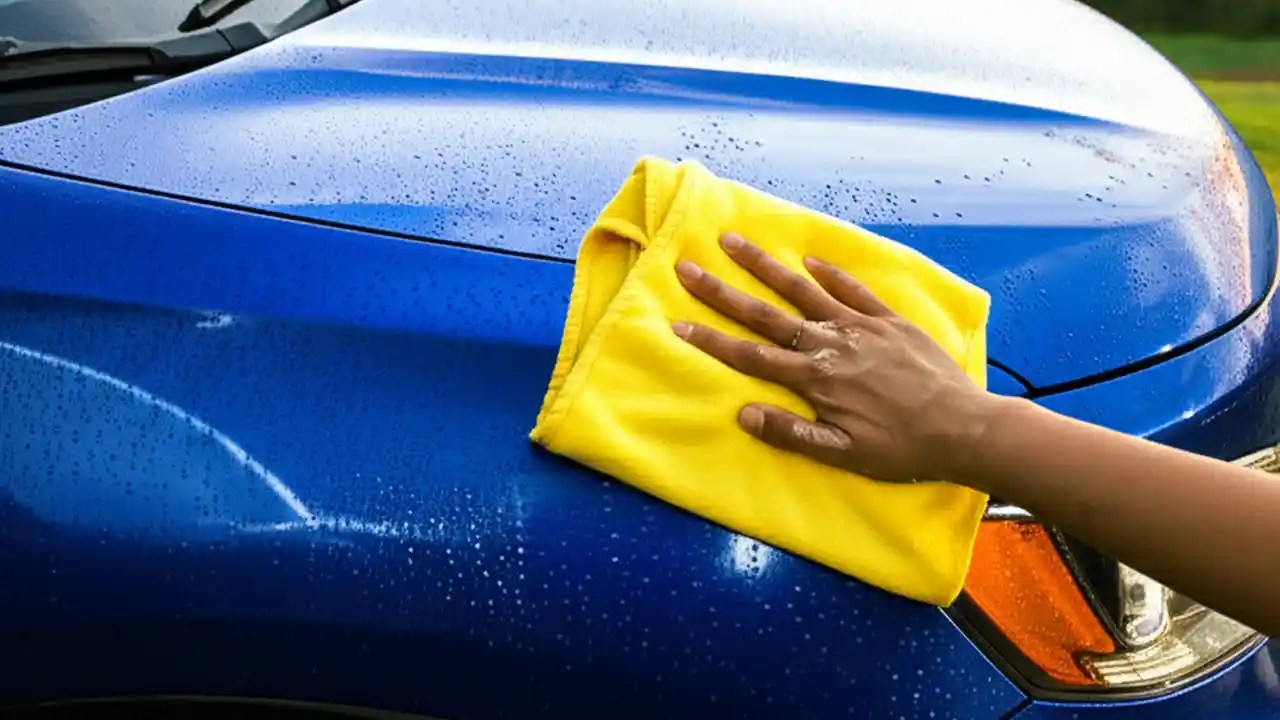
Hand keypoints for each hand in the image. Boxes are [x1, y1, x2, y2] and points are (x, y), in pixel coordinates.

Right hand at [672, 233, 998, 484]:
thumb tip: (744, 413)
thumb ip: (792, 433)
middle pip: (766, 315)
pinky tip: (809, 259)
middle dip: (722, 292)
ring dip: (766, 266)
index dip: (712, 340)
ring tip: (734, 241)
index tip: (678, 322)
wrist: (964, 429)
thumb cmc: (903, 449)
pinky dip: (830, 274)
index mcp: (816, 380)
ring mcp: (861, 328)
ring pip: (804, 290)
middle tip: (688, 267)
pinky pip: (853, 291)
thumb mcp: (844, 455)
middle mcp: (831, 345)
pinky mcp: (890, 322)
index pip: (751, 357)